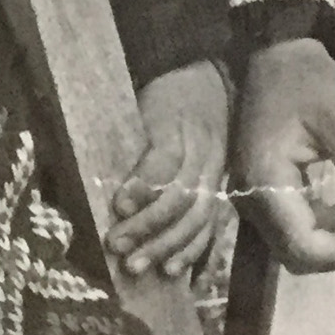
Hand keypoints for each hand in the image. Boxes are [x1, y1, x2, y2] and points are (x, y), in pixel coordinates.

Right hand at [107, 62, 230, 279]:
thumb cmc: (192, 106)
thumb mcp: (199, 147)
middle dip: (161, 244)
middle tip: (133, 266)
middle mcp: (210, 167)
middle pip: (190, 217)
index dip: (188, 250)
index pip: (206, 222)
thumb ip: (184, 181)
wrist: (195, 60)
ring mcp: (193, 148)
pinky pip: (159, 164)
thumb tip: (153, 222)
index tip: (168, 274)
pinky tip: (120, 202)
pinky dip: (141, 187)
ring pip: (175, 198)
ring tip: (118, 240)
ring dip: (146, 225)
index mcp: (216, 175)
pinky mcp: (170, 128)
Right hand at [234, 39, 334, 270]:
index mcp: (266, 177)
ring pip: (295, 243)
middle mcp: (252, 193)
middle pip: (295, 252)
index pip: (301, 243)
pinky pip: (294, 224)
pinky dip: (327, 225)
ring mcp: (255, 191)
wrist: (275, 53)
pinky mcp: (264, 185)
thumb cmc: (306, 80)